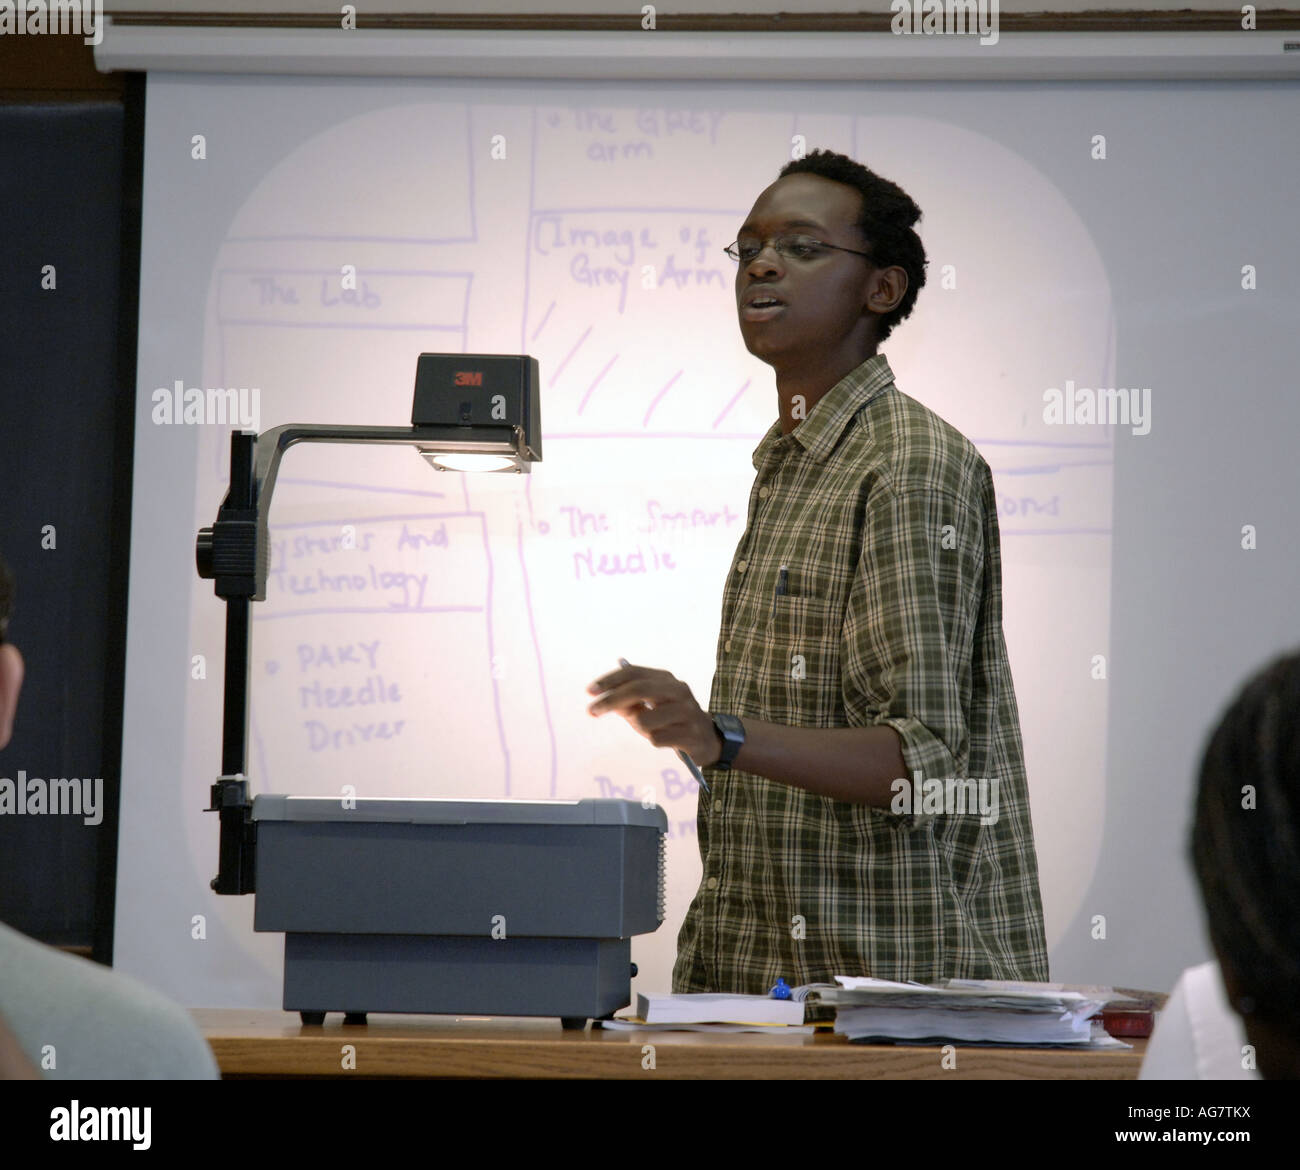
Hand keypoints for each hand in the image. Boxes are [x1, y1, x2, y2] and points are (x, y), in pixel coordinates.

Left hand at [586, 662, 720, 766]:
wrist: (709, 739)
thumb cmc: (671, 720)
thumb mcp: (649, 708)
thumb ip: (628, 703)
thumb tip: (603, 701)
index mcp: (666, 679)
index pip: (634, 673)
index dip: (610, 680)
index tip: (590, 691)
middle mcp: (678, 690)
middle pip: (638, 690)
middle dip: (611, 700)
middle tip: (591, 711)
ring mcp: (687, 711)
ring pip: (645, 719)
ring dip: (639, 727)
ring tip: (650, 730)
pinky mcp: (691, 734)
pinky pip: (656, 739)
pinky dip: (654, 741)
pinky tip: (666, 739)